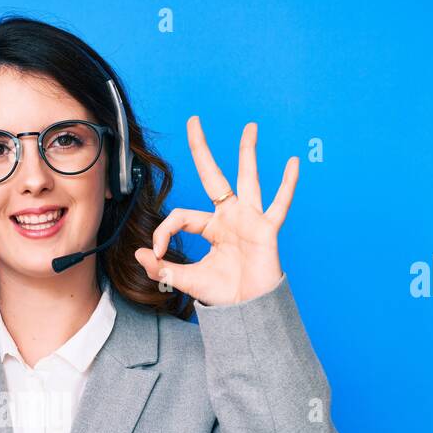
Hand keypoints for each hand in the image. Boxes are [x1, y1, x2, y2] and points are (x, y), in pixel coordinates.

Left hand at [134, 118, 298, 305]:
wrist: (247, 311)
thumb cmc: (223, 295)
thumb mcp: (186, 280)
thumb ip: (162, 269)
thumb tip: (139, 254)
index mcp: (210, 228)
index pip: (180, 216)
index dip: (163, 231)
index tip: (156, 252)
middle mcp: (229, 217)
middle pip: (213, 176)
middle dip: (202, 149)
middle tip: (194, 121)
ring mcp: (249, 220)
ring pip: (247, 179)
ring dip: (247, 153)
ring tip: (250, 127)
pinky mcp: (266, 230)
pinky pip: (279, 205)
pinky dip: (287, 186)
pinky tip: (293, 163)